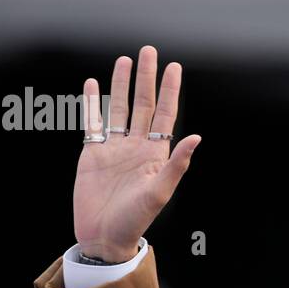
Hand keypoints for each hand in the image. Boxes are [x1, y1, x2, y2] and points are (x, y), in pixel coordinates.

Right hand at [73, 46, 199, 260]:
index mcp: (155, 153)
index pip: (165, 114)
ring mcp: (114, 148)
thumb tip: (196, 138)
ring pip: (118, 109)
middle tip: (149, 51)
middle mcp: (136, 146)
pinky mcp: (92, 154)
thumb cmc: (135, 219)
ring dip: (121, 84)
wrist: (104, 236)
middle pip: (142, 104)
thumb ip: (176, 165)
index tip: (174, 67)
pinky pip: (93, 122)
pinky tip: (94, 84)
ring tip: (125, 60)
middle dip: (146, 78)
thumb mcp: (159, 192)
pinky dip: (92, 103)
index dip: (170, 90)